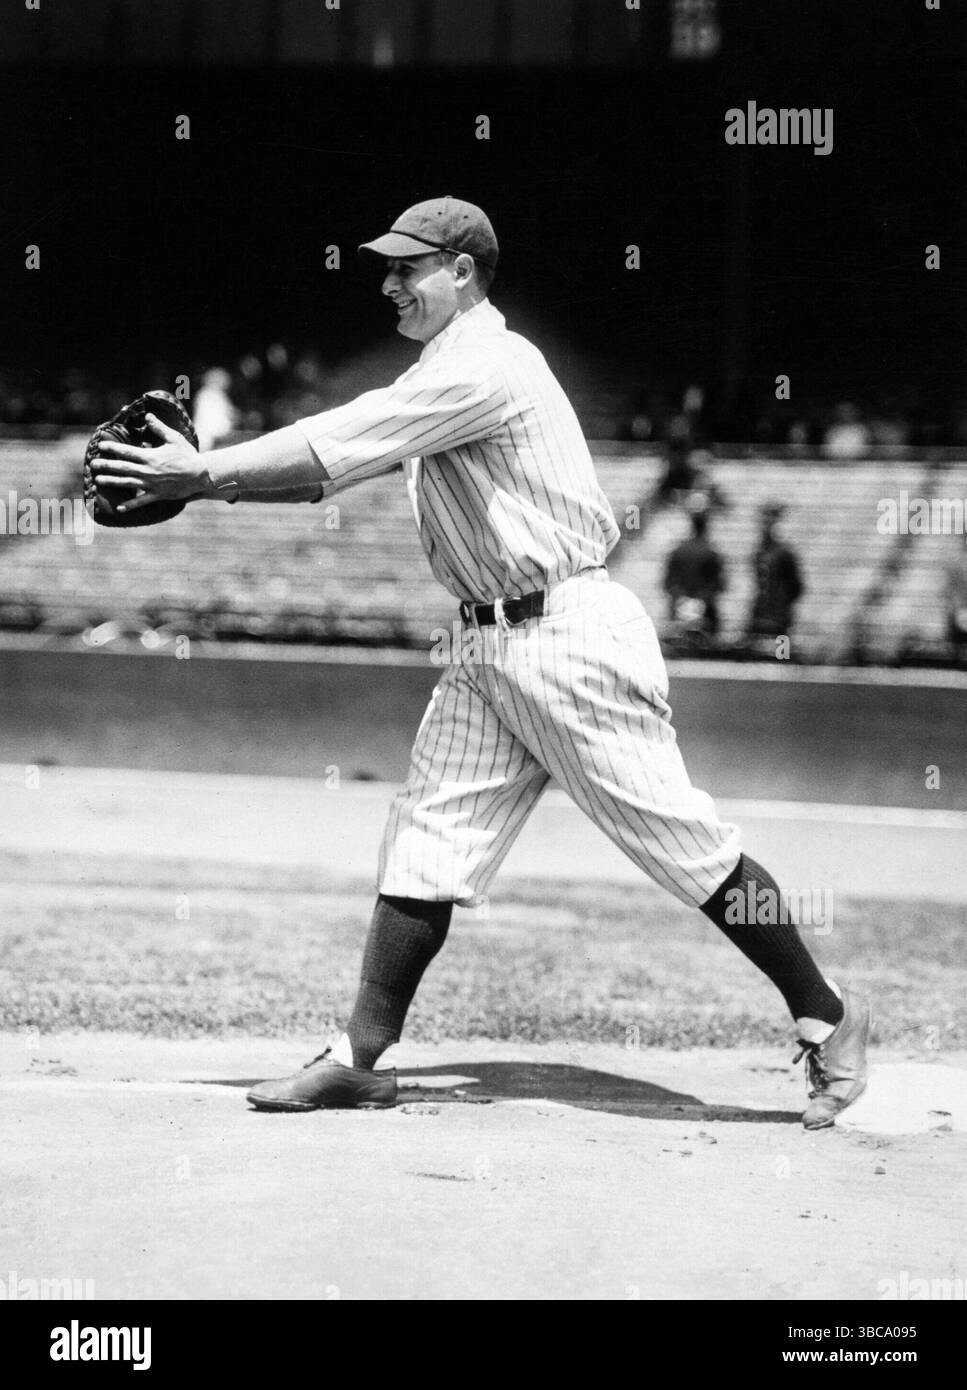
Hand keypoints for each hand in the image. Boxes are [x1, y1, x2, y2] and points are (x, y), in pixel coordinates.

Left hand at [92, 414, 207, 513]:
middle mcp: (148, 471)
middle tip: (92, 464)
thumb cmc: (188, 455)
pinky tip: (119, 508)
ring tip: (98, 480)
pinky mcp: (158, 495)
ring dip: (111, 482)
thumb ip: (159, 428)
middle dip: (106, 465)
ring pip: (127, 483)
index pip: (127, 451)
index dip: (113, 448)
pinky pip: (142, 501)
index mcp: (150, 456)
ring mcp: (152, 484)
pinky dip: (131, 505)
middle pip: (122, 467)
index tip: (101, 446)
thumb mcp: (174, 438)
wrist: (201, 475)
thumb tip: (147, 416)